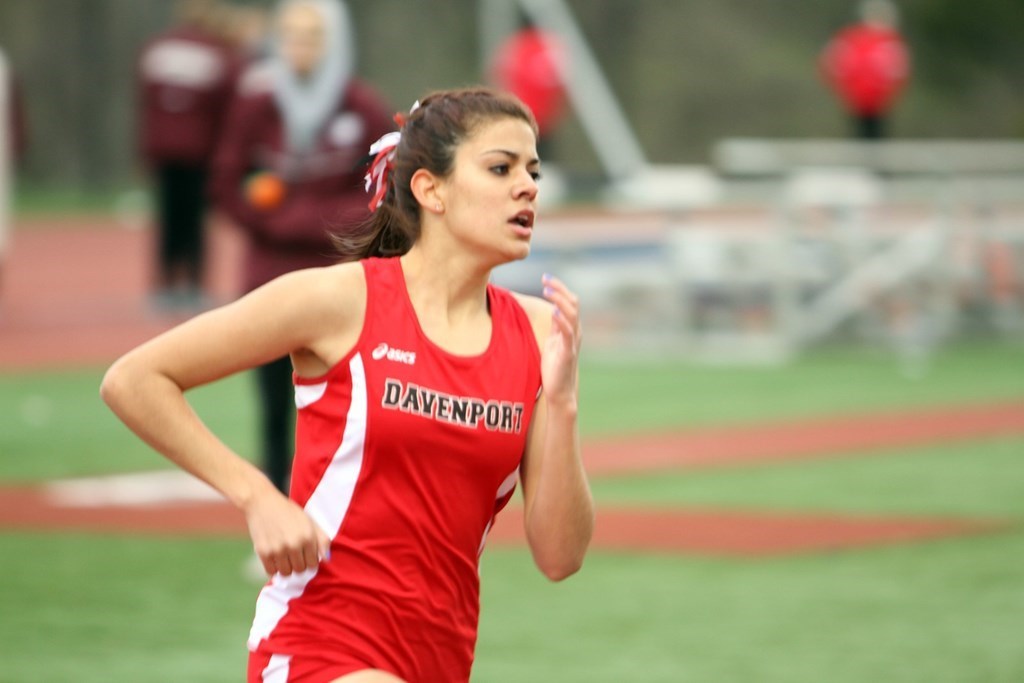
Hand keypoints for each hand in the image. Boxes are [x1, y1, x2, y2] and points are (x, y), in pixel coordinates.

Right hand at [243, 486, 330, 576]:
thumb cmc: (288, 512)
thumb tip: (327, 560)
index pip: (313, 564)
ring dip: (286, 567)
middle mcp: (293, 545)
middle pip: (300, 570)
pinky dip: (273, 567)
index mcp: (308, 537)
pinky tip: (274, 556)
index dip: (309, 561)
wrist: (262, 503)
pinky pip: (271, 572)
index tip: (305, 554)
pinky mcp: (263, 553)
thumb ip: (322, 540)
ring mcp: (278, 550)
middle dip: (298, 564)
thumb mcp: (309, 521)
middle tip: (293, 553)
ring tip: (283, 554)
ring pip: (286, 573)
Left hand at [540, 274, 581, 409]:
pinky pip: (568, 333)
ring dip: (559, 300)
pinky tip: (553, 311)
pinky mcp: (569, 353)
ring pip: (572, 315)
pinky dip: (562, 320)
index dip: (559, 288)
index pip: (569, 301)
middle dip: (559, 289)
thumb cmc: (555, 366)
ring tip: (547, 290)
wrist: (560, 391)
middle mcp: (575, 332)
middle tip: (545, 279)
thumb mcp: (554, 341)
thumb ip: (556, 325)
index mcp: (571, 327)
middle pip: (573, 303)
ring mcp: (573, 342)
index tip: (545, 277)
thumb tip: (553, 306)